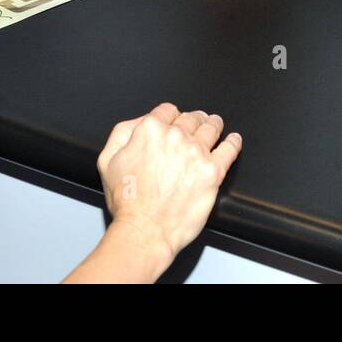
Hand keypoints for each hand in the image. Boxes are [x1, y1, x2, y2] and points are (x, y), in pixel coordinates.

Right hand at [97, 103, 241, 265]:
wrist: (144, 231)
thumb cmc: (128, 202)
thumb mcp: (108, 160)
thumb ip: (123, 133)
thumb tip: (140, 123)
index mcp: (150, 130)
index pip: (167, 110)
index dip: (171, 115)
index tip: (175, 119)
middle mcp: (175, 137)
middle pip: (191, 118)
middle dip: (194, 119)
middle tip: (198, 121)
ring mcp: (196, 153)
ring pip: (211, 128)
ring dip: (214, 124)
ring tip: (215, 124)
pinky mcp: (212, 171)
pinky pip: (229, 149)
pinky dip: (233, 142)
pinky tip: (233, 140)